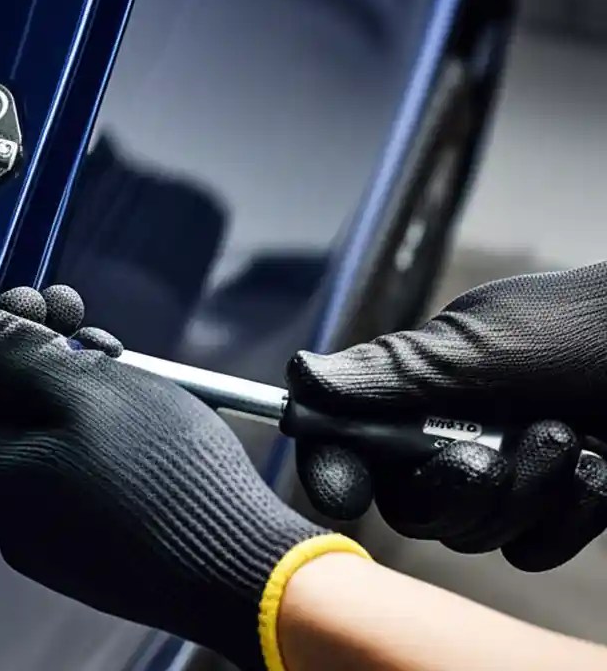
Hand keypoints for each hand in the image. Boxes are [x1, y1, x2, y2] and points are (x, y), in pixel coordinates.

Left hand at [0, 285, 331, 669]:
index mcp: (0, 473)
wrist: (240, 571)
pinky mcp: (100, 560)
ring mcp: (57, 546)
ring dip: (87, 399)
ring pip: (58, 447)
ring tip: (134, 377)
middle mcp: (14, 517)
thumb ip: (10, 353)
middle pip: (20, 414)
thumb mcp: (86, 387)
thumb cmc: (165, 472)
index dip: (11, 331)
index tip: (48, 298)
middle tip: (99, 334)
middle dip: (55, 360)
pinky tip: (150, 432)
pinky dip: (109, 447)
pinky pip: (88, 485)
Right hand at [288, 261, 606, 570]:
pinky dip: (569, 517)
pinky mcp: (559, 512)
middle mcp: (459, 432)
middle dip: (454, 489)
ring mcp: (511, 476)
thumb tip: (303, 374)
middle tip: (496, 452)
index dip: (335, 467)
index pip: (349, 440)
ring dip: (525, 495)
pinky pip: (532, 550)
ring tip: (571, 439)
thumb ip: (395, 371)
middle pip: (407, 505)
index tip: (342, 487)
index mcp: (427, 387)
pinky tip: (600, 471)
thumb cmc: (599, 329)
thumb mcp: (488, 343)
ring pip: (470, 535)